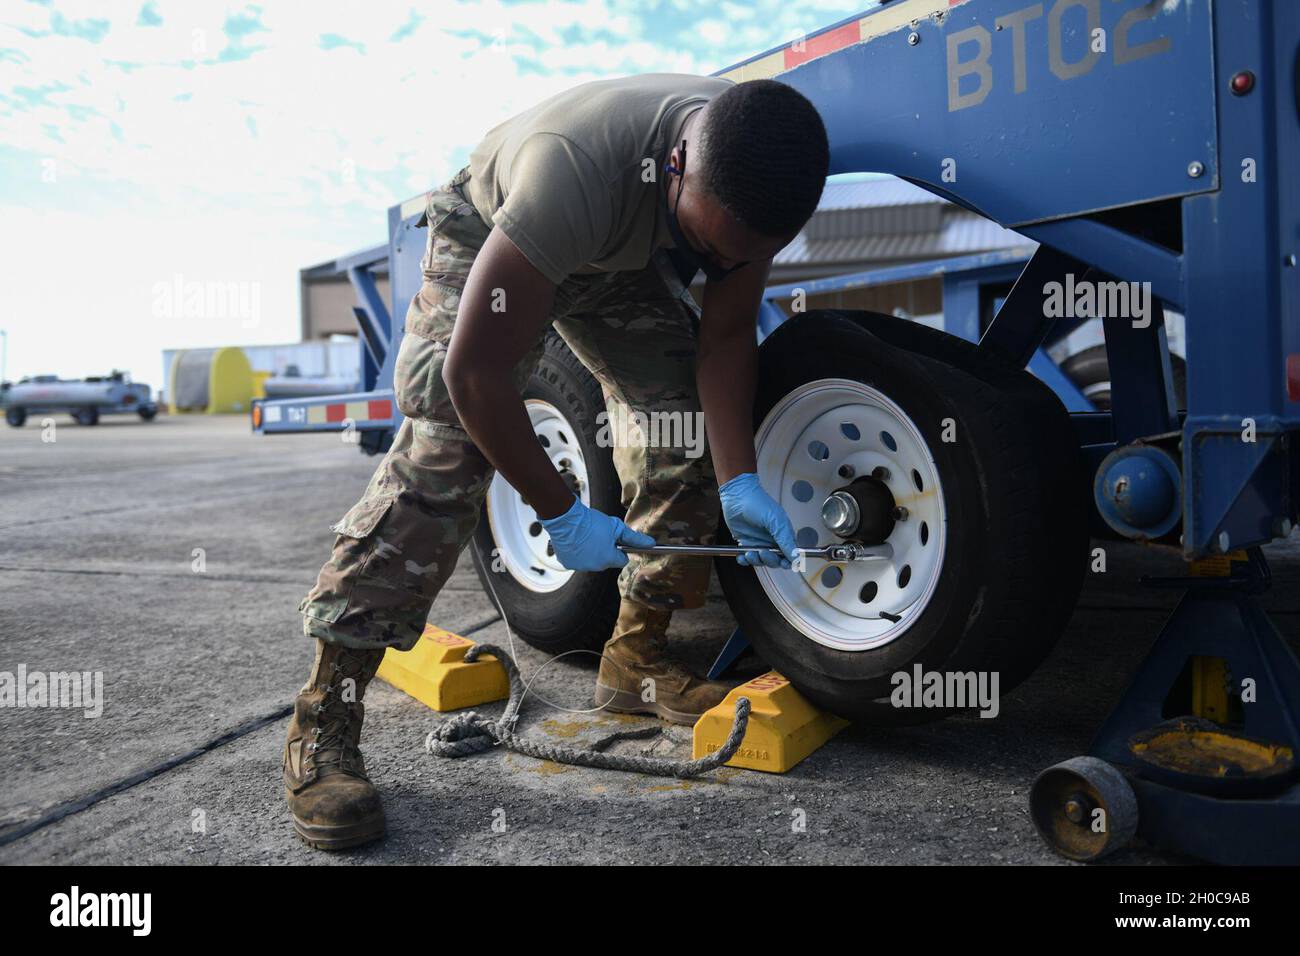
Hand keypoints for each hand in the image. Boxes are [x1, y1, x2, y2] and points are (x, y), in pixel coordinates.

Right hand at [540, 496, 655, 571]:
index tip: (614, 540)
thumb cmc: (591, 521)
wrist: (566, 518)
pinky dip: (577, 554)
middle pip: (606, 561)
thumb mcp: (616, 527)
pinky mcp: (568, 564)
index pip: (622, 560)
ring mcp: (580, 566)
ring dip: (591, 553)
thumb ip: (634, 538)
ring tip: (586, 537)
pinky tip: (576, 542)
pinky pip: (577, 561)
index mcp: (608, 559)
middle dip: (605, 551)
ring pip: (591, 561)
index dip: (619, 549)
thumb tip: (651, 543)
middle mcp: (595, 566)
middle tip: (599, 536)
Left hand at [719, 472, 798, 567]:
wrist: (736, 495)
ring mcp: (759, 542)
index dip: (788, 561)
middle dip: (769, 560)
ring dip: (755, 560)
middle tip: (762, 552)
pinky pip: (746, 558)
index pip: (790, 555)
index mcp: (783, 534)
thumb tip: (797, 557)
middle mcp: (772, 540)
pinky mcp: (746, 542)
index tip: (783, 563)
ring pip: (760, 561)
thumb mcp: (775, 521)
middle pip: (775, 561)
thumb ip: (786, 540)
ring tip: (749, 552)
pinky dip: (744, 560)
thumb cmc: (758, 502)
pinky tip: (742, 556)